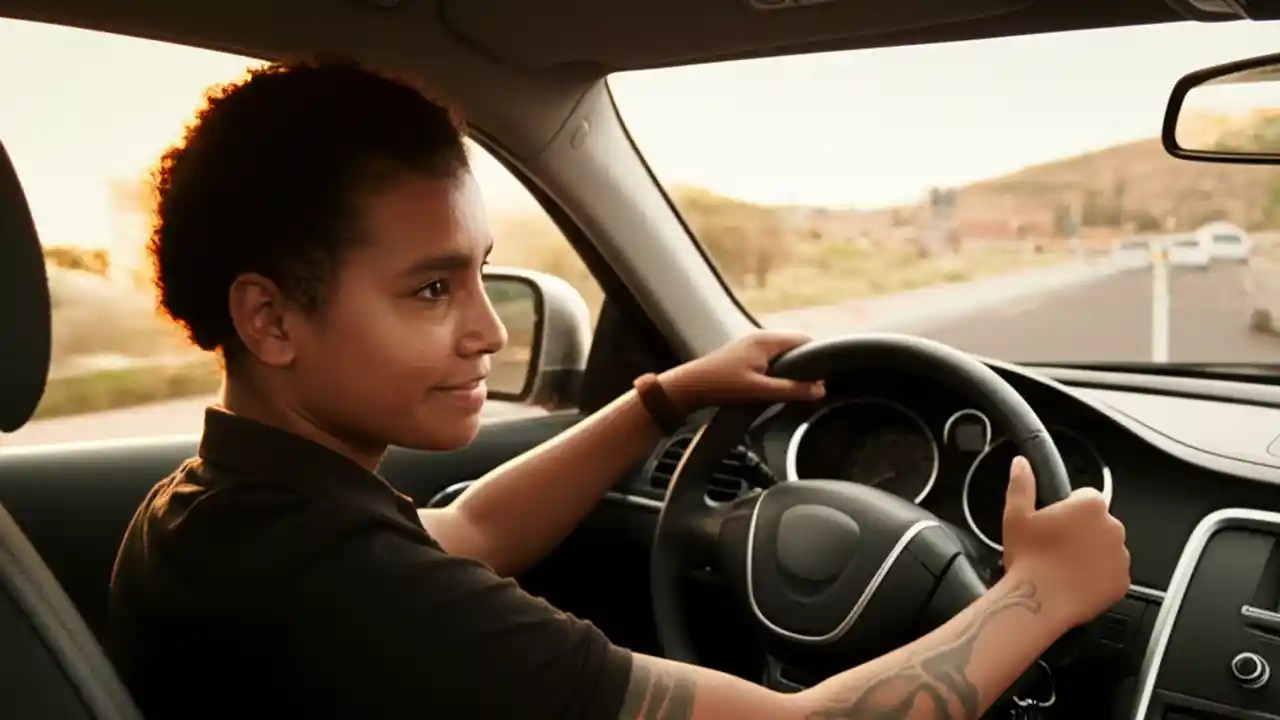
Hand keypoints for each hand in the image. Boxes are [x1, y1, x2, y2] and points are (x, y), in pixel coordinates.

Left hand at [657, 330, 825, 412]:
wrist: (688, 386)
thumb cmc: (721, 386)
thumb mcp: (759, 391)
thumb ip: (791, 390)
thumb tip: (821, 389)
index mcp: (767, 340)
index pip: (805, 340)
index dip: (820, 356)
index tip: (828, 377)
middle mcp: (761, 337)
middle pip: (796, 345)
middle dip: (809, 364)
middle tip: (818, 386)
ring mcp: (753, 345)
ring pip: (785, 353)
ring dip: (795, 368)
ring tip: (804, 389)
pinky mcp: (746, 355)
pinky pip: (773, 358)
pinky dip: (783, 370)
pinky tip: (783, 386)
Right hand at [1001, 456, 1129, 631]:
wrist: (1038, 600)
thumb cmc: (1028, 558)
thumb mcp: (1016, 515)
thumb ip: (1022, 484)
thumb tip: (1021, 463)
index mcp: (1089, 506)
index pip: (1085, 496)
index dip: (1067, 508)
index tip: (1055, 523)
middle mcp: (1112, 527)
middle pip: (1098, 522)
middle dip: (1082, 531)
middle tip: (1056, 546)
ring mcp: (1121, 556)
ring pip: (1106, 547)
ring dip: (1091, 552)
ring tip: (1064, 565)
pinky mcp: (1122, 581)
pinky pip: (1112, 572)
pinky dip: (1098, 575)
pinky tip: (1075, 580)